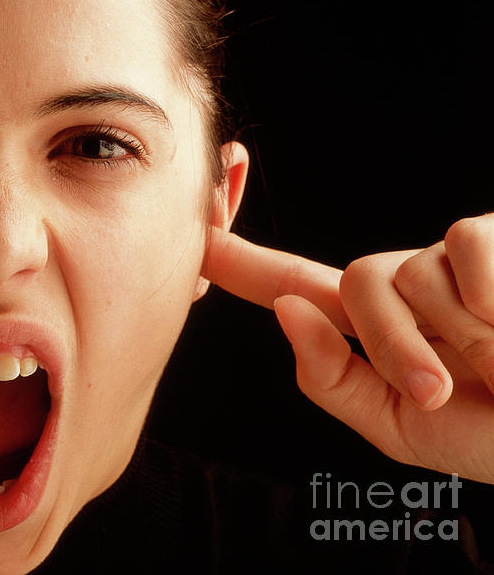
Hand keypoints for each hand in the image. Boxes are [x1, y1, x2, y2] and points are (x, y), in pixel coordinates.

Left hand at [204, 215, 493, 483]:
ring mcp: (451, 258)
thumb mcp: (403, 426)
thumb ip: (334, 379)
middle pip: (356, 282)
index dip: (238, 259)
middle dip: (399, 346)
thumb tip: (284, 314)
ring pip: (410, 273)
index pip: (291, 284)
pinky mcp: (493, 238)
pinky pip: (464, 250)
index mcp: (375, 329)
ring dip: (460, 337)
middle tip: (452, 387)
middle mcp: (407, 283)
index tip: (192, 229)